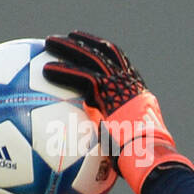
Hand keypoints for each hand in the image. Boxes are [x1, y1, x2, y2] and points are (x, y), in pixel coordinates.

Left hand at [42, 30, 193, 193]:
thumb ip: (109, 135)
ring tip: (50, 42)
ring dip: (70, 48)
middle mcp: (130, 83)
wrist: (148, 156)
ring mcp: (120, 86)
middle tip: (69, 35)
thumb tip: (92, 149)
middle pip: (107, 52)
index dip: (106, 53)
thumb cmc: (139, 159)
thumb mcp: (125, 141)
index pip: (122, 64)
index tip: (92, 46)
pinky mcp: (108, 94)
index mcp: (136, 91)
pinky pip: (81, 77)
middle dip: (86, 42)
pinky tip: (45, 69)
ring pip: (92, 58)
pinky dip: (63, 71)